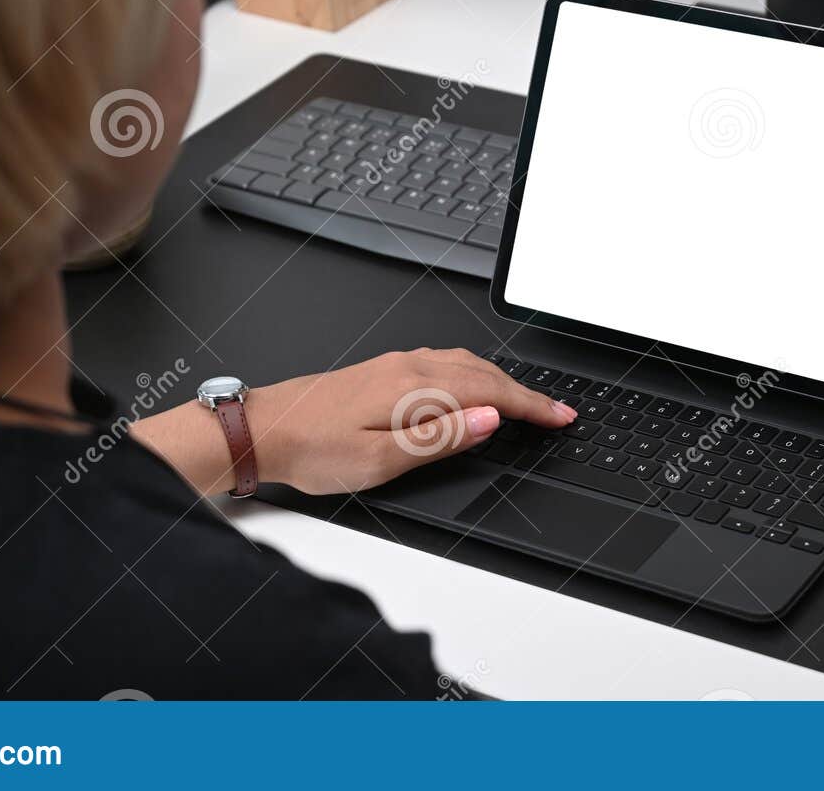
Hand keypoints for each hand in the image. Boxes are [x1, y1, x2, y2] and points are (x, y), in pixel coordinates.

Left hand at [134, 348, 575, 497]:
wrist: (263, 429)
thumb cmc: (314, 450)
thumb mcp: (381, 461)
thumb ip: (440, 439)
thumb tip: (489, 420)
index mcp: (415, 389)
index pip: (491, 393)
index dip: (532, 406)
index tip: (560, 416)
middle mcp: (408, 368)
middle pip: (484, 372)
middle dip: (524, 392)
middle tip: (554, 412)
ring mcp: (394, 364)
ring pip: (464, 363)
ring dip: (500, 380)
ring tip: (523, 401)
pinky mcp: (382, 369)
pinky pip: (444, 362)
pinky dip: (472, 373)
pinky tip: (469, 383)